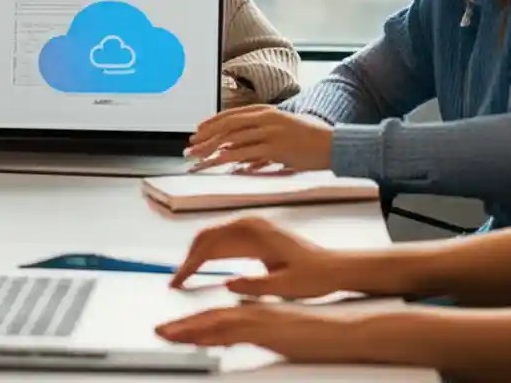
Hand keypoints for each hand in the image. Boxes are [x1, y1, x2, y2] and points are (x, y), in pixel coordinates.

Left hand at [156, 303, 355, 363]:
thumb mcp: (278, 337)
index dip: (193, 323)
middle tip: (160, 331)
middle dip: (183, 326)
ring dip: (191, 329)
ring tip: (168, 335)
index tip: (174, 329)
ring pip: (217, 322)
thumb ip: (254, 335)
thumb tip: (233, 339)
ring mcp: (260, 320)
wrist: (340, 332)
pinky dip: (215, 334)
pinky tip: (201, 338)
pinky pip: (235, 331)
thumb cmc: (314, 337)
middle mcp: (254, 312)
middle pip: (211, 317)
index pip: (218, 317)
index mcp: (255, 313)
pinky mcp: (268, 330)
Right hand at [170, 217, 341, 299]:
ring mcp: (252, 226)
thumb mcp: (285, 286)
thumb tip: (228, 284)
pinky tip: (203, 268)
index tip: (178, 281)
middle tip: (176, 282)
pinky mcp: (254, 233)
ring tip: (185, 277)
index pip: (211, 244)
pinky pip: (222, 239)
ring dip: (196, 255)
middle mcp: (250, 224)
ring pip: (212, 236)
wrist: (334, 268)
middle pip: (206, 236)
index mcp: (255, 232)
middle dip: (188, 258)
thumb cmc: (314, 275)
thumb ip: (255, 285)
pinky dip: (209, 253)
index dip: (190, 264)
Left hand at [185, 105, 332, 172]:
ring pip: (231, 139)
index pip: (232, 115)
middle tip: (190, 147)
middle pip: (227, 126)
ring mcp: (269, 132)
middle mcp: (266, 119)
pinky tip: (215, 163)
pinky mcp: (274, 147)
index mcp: (267, 111)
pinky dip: (227, 158)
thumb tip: (243, 158)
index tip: (198, 132)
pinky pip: (244, 153)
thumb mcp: (283, 131)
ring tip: (196, 158)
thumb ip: (262, 140)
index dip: (212, 123)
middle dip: (206, 137)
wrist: (334, 144)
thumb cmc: (311, 140)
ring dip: (210, 149)